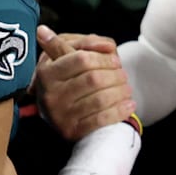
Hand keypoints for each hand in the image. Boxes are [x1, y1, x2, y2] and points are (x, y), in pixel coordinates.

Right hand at [34, 25, 134, 140]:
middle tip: (123, 75)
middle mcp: (51, 94)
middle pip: (93, 79)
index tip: (115, 60)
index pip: (82, 59)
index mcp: (48, 72)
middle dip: (115, 76)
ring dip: (120, 93)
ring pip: (100, 100)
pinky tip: (127, 105)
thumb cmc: (66, 76)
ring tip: (126, 89)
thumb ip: (88, 43)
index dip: (104, 59)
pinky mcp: (71, 131)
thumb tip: (107, 45)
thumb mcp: (68, 54)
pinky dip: (118, 111)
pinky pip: (100, 121)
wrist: (54, 109)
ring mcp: (60, 115)